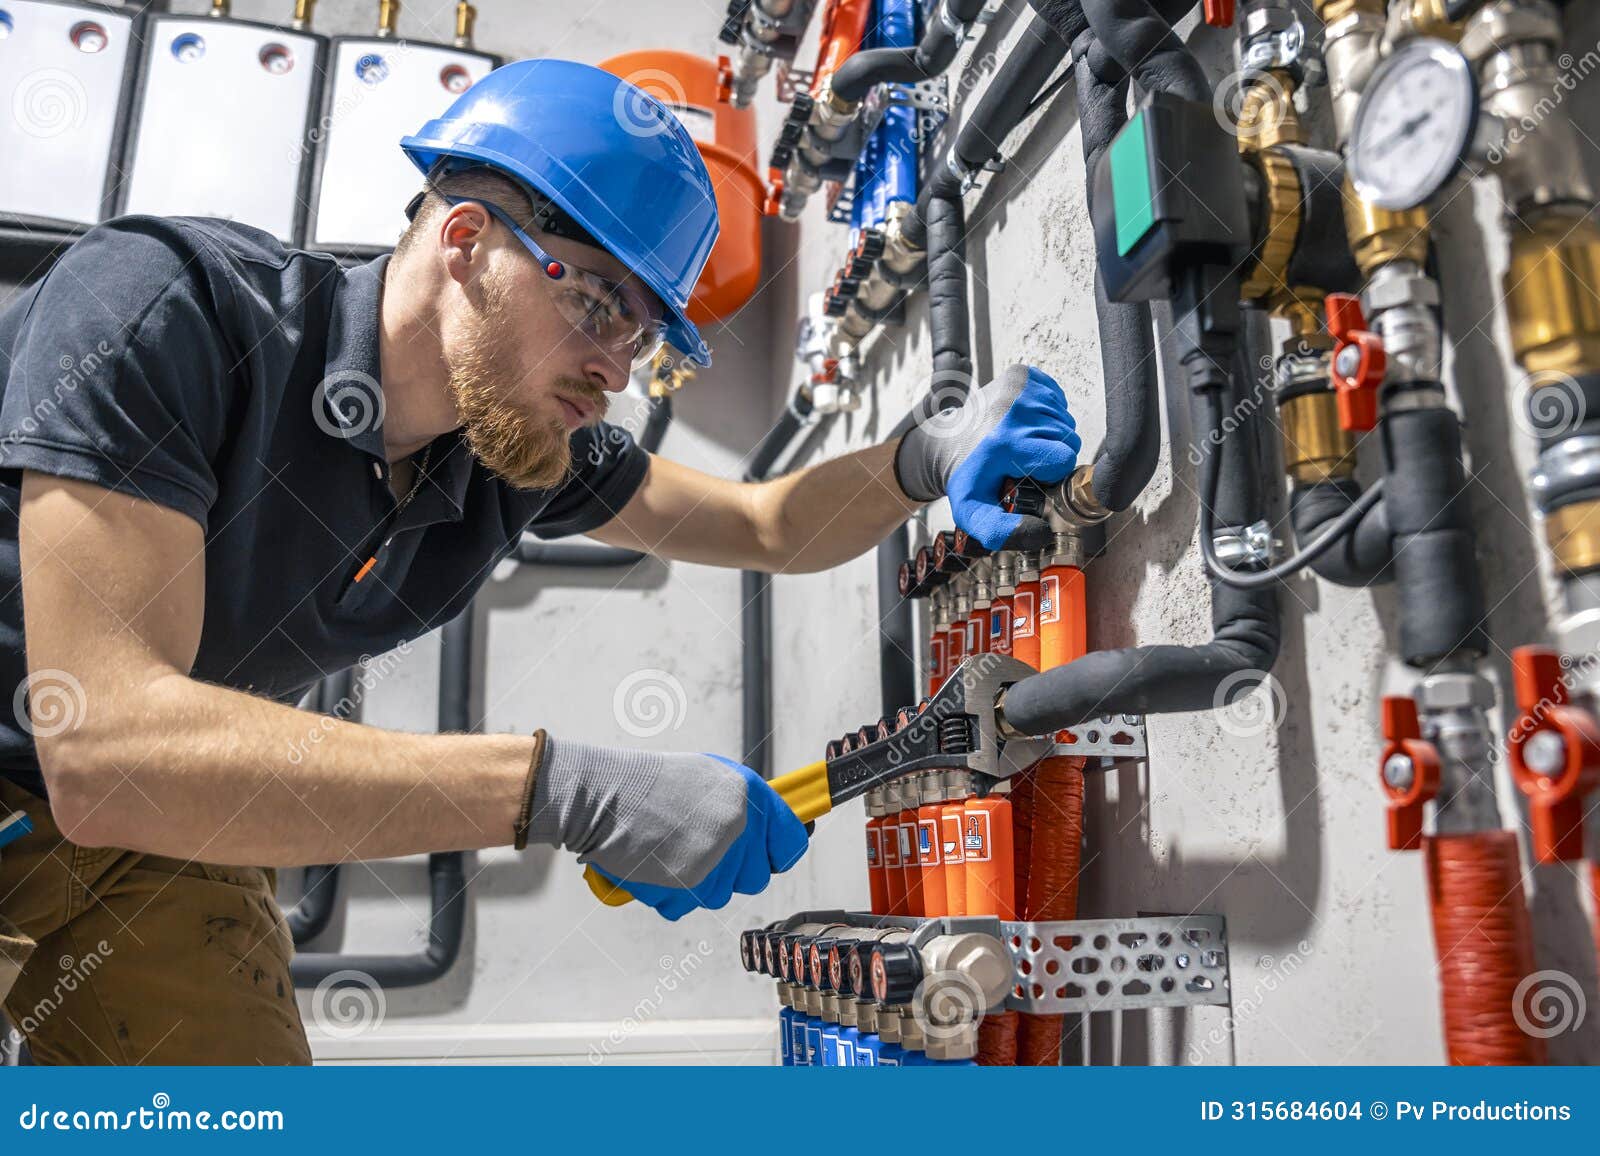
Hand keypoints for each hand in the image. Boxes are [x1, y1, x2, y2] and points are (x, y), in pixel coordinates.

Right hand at [527, 740, 808, 920]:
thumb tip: (763, 833)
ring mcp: (715, 860)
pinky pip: (687, 908)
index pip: (790, 844)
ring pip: (719, 896)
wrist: (602, 795)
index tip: (768, 856)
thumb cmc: (649, 783)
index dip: (777, 854)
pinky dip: (670, 896)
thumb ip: (740, 806)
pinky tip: (654, 866)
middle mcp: (740, 828)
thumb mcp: (708, 777)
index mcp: (751, 796)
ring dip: (697, 884)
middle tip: (702, 851)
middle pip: (755, 878)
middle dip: (732, 872)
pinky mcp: (687, 887)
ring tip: (669, 851)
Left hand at [894, 364, 1080, 551]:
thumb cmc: (964, 475)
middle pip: (1068, 439)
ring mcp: (1019, 387)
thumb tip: (1039, 534)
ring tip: (1021, 442)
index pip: (1061, 459)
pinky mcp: (1023, 374)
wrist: (945, 441)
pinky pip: (1058, 398)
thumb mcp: (973, 511)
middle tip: (1023, 460)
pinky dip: (1047, 413)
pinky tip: (1024, 423)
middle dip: (1052, 455)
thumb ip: (1000, 532)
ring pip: (1064, 420)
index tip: (1029, 475)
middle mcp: (1013, 409)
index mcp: (1004, 442)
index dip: (1050, 473)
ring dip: (1049, 435)